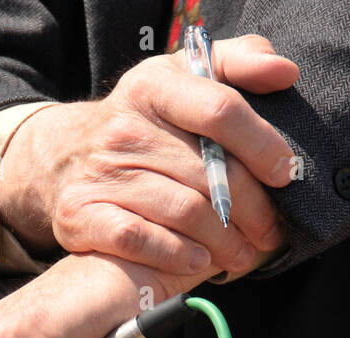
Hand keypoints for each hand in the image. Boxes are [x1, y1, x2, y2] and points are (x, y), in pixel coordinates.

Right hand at [0, 35, 297, 281]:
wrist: (65, 156)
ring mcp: (101, 173)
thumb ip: (239, 64)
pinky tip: (199, 260)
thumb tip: (284, 72)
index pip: (220, 110)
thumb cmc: (145, 121)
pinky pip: (138, 238)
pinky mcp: (82, 213)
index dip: (262, 145)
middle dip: (252, 209)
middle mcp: (124, 128)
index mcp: (154, 87)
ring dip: (224, 241)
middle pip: (209, 174)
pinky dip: (176, 254)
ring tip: (243, 253)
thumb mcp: (184, 78)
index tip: (284, 173)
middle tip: (270, 231)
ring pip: (183, 211)